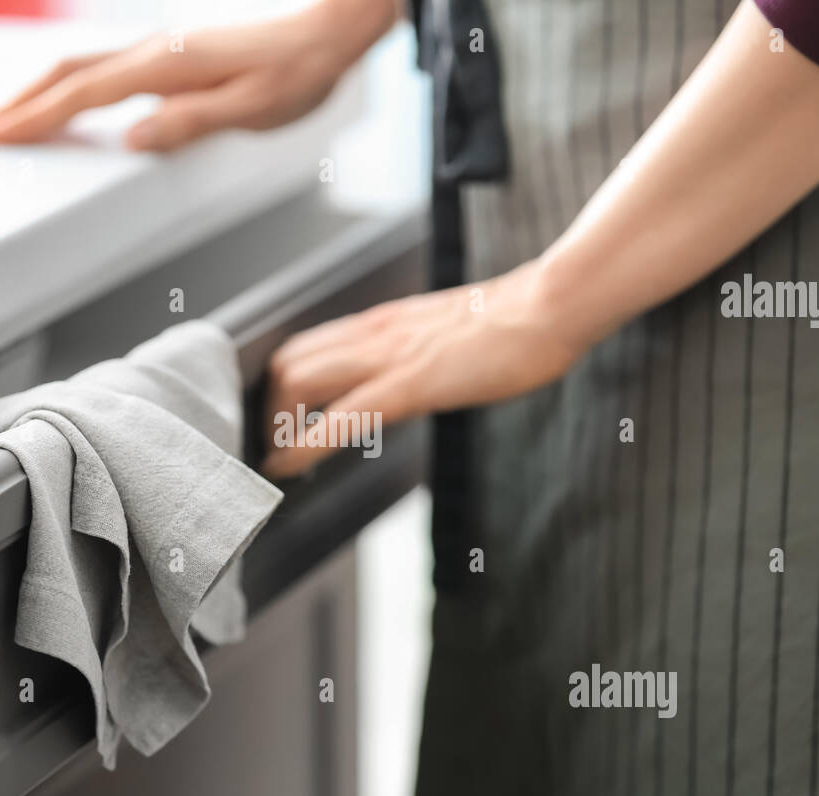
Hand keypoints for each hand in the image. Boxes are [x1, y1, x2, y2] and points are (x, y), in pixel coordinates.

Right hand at [0, 0, 396, 148]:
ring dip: (39, 92)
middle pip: (68, 74)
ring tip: (8, 117)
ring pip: (82, 67)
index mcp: (167, 67)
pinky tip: (67, 100)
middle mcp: (155, 52)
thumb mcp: (251, 109)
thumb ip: (192, 123)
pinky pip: (105, 69)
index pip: (84, 95)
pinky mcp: (171, 56)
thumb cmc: (294, 74)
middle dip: (19, 103)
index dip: (36, 118)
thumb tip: (137, 138)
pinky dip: (70, 85)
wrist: (322, 37)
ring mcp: (160, 51)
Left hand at [261, 258, 584, 477]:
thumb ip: (417, 352)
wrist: (549, 306)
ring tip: (276, 460)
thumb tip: (406, 377)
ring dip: (276, 425)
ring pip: (299, 380)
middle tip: (271, 444)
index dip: (281, 383)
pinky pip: (340, 415)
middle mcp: (374, 332)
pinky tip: (290, 466)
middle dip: (269, 407)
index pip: (307, 345)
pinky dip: (304, 444)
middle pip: (289, 361)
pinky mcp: (409, 382)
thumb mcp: (447, 335)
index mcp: (384, 322)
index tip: (278, 418)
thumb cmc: (514, 324)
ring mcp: (388, 354)